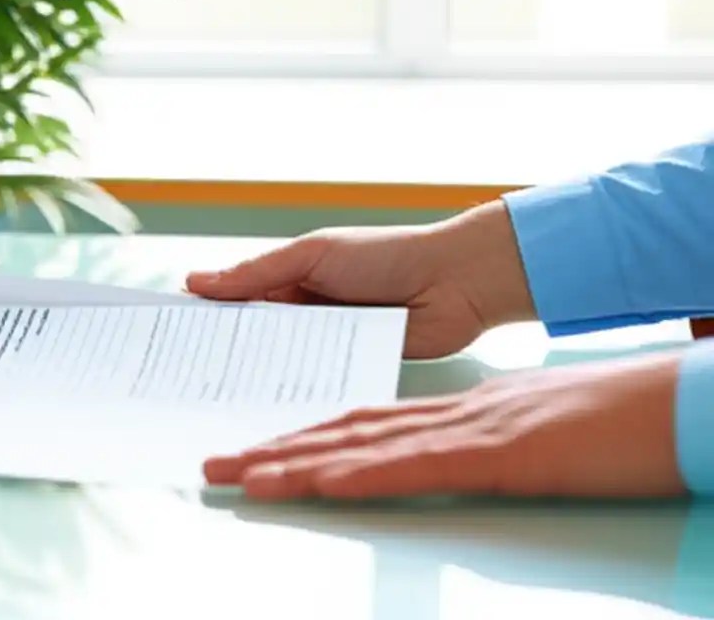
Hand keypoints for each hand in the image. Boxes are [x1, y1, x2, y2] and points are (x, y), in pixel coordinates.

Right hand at [186, 201, 534, 358]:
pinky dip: (294, 389)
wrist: (455, 281)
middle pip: (252, 336)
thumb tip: (198, 281)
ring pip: (280, 362)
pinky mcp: (351, 369)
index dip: (203, 314)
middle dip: (221, 350)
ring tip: (211, 392)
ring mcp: (326, 343)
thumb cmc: (387, 254)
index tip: (166, 332)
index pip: (235, 299)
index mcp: (290, 279)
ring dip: (254, 372)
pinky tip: (266, 404)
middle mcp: (304, 314)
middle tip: (179, 372)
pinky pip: (315, 382)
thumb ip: (257, 272)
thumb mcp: (312, 254)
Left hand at [204, 352, 684, 499]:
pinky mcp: (501, 454)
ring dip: (294, 462)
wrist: (680, 403)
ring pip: (365, 445)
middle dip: (276, 449)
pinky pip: (417, 466)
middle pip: (346, 431)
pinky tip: (317, 480)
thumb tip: (458, 454)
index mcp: (462, 414)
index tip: (259, 450)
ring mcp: (474, 431)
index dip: (306, 437)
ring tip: (238, 476)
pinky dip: (360, 473)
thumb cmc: (620, 423)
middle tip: (216, 464)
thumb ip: (489, 440)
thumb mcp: (538, 433)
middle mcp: (454, 416)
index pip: (366, 425)